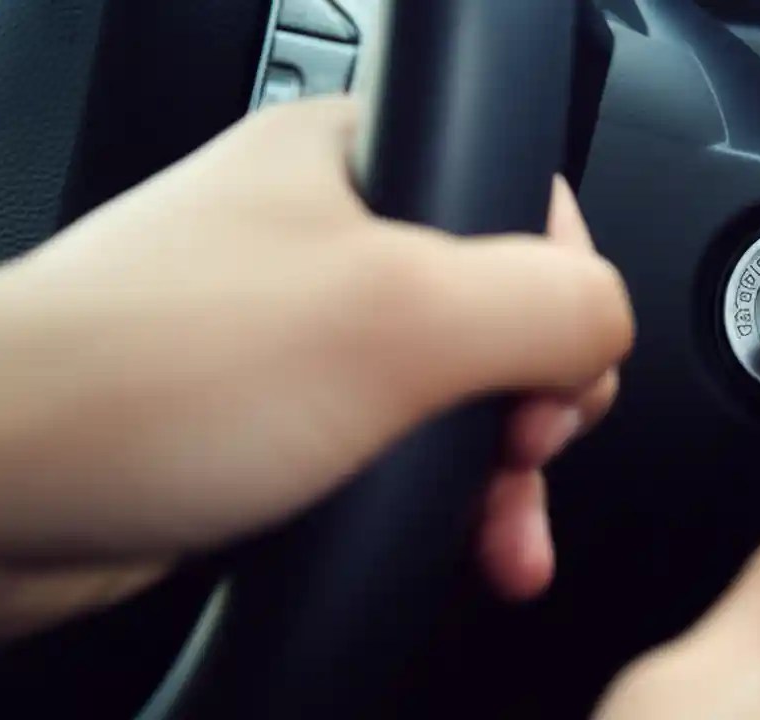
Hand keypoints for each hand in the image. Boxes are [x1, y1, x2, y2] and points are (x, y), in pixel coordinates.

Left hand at [0, 98, 632, 637]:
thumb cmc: (151, 382)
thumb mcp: (401, 319)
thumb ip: (550, 303)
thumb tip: (608, 329)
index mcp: (360, 160)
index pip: (529, 202)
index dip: (569, 294)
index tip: (562, 372)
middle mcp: (333, 236)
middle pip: (504, 311)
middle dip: (538, 402)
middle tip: (524, 451)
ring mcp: (306, 330)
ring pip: (456, 393)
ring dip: (501, 469)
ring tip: (508, 533)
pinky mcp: (283, 414)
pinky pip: (401, 447)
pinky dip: (444, 497)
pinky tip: (469, 542)